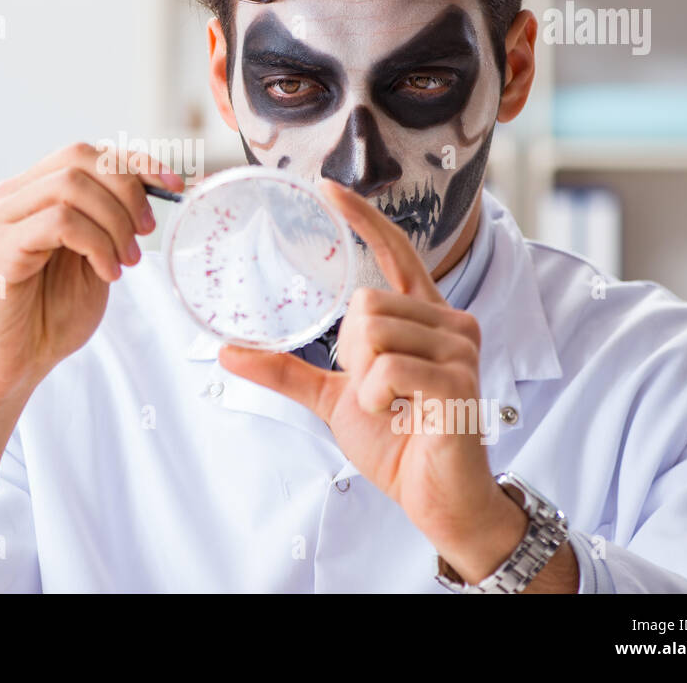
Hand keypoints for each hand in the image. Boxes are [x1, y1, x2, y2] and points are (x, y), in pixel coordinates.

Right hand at [0, 141, 183, 406]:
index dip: (136, 162)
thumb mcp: (94, 261)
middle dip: (127, 191)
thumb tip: (154, 189)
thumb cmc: (47, 319)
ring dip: (114, 222)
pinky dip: (95, 244)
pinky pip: (59, 221)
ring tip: (124, 262)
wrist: (7, 370)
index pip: (88, 153)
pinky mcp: (0, 250)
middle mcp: (12, 197)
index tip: (174, 185)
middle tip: (144, 234)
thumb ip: (111, 225)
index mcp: (33, 194)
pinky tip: (106, 273)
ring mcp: (1, 220)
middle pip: (81, 158)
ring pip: (72, 185)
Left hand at [218, 176, 515, 581]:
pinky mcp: (458, 381)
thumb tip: (228, 352)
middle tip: (373, 390)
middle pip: (364, 303)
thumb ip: (288, 370)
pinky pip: (386, 370)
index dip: (363, 219)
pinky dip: (373, 398)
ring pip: (371, 334)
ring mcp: (458, 349)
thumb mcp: (333, 398)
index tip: (327, 188)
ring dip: (362, 381)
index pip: (396, 252)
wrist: (436, 497)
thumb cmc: (398, 442)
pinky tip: (398, 416)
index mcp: (423, 318)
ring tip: (389, 405)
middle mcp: (449, 322)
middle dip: (350, 352)